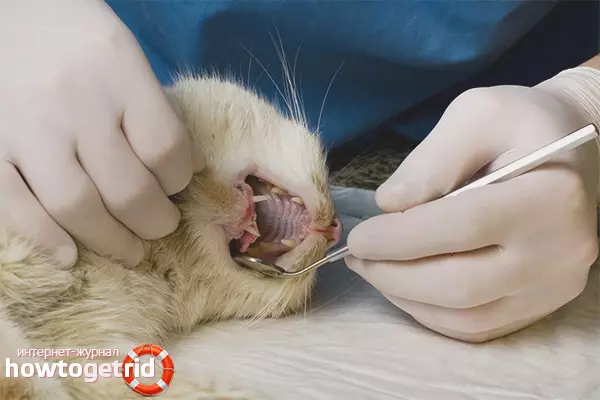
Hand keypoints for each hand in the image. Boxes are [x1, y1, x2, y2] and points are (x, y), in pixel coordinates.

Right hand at [0, 0, 203, 266]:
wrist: (6, 9)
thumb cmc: (75, 36)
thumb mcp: (127, 56)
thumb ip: (156, 110)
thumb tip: (189, 169)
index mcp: (118, 71)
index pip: (165, 150)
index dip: (179, 181)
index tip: (176, 187)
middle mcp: (73, 100)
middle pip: (128, 190)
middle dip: (154, 222)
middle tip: (161, 227)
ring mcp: (25, 126)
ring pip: (77, 207)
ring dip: (111, 241)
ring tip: (131, 250)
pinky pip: (15, 206)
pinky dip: (45, 239)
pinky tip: (69, 256)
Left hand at [345, 70, 599, 341]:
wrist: (576, 154)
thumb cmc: (522, 125)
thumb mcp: (478, 114)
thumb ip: (432, 159)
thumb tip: (389, 205)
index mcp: (549, 194)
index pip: (463, 227)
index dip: (401, 237)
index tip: (358, 237)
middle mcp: (561, 250)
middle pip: (463, 284)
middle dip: (395, 275)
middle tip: (357, 257)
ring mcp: (555, 284)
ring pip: (468, 315)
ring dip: (407, 298)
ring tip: (374, 270)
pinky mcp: (545, 302)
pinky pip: (480, 326)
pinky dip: (432, 314)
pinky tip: (406, 288)